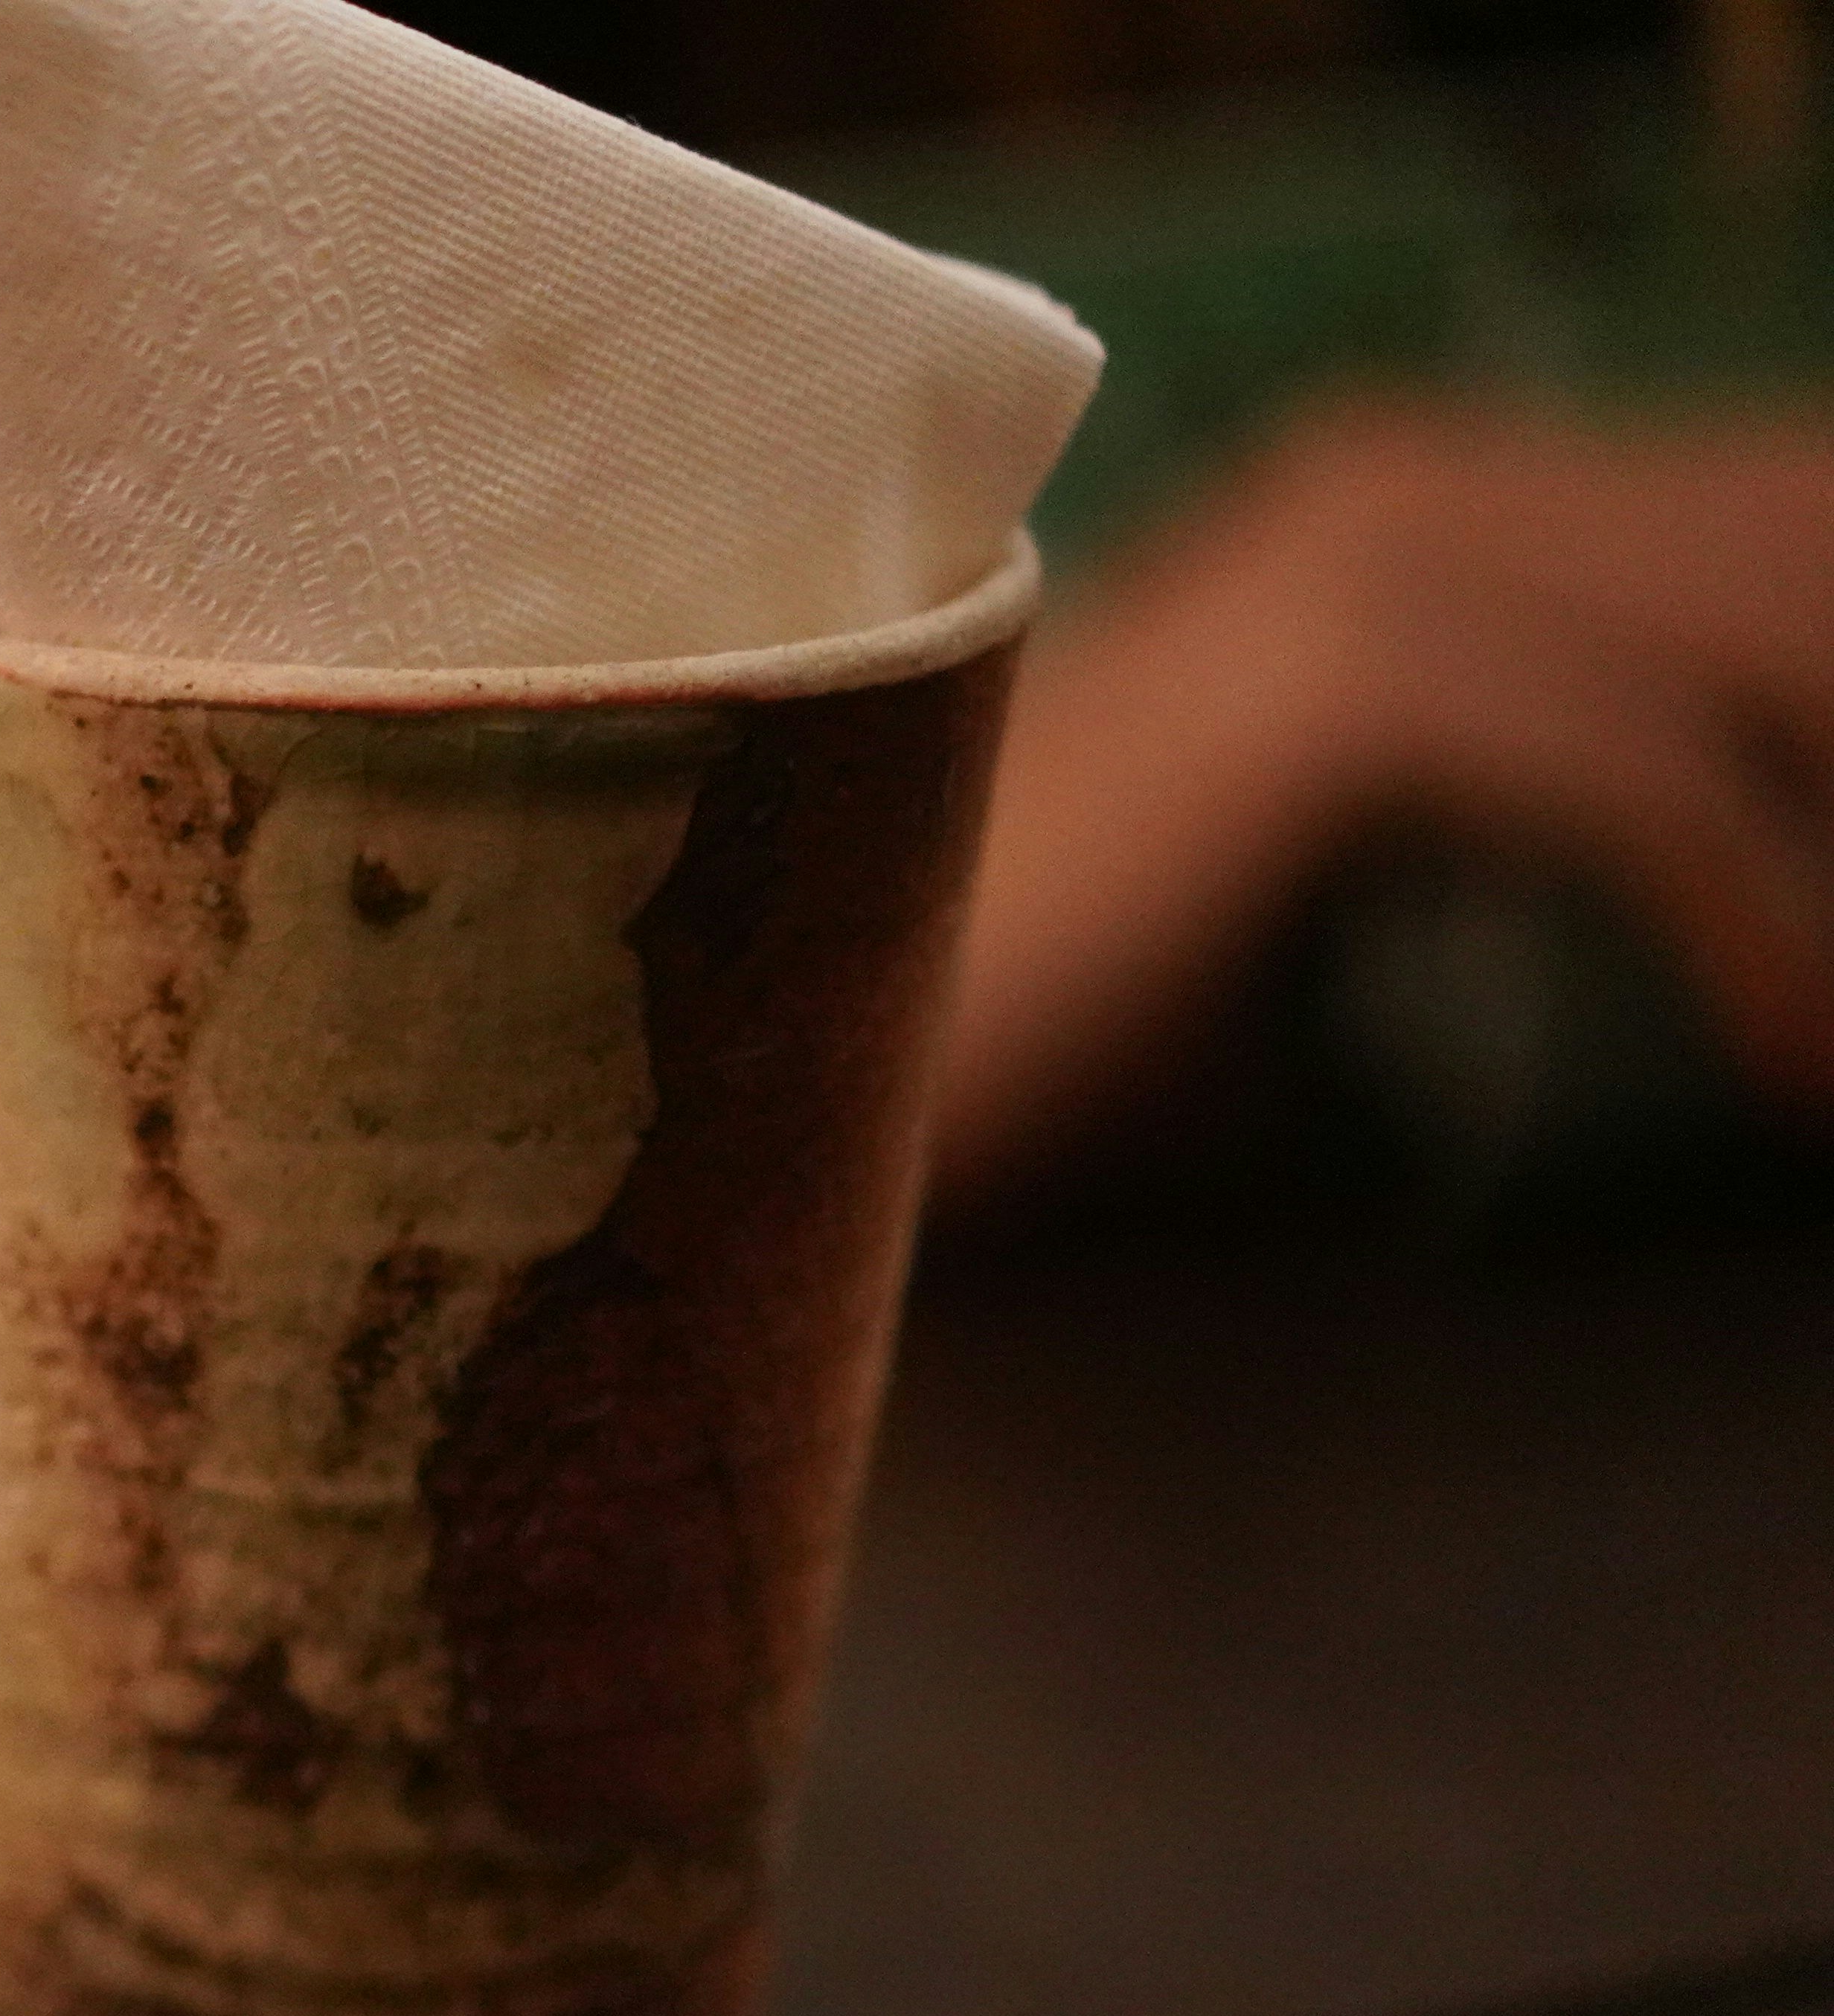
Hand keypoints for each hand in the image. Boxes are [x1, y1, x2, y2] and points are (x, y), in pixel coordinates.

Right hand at [935, 396, 1833, 1202]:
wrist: (750, 1058)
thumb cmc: (1003, 1028)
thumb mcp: (1314, 898)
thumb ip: (1497, 838)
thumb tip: (1741, 901)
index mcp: (1380, 512)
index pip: (1743, 535)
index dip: (1828, 683)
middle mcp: (1377, 493)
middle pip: (1784, 555)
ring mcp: (1351, 567)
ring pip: (1759, 650)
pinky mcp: (1342, 690)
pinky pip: (1662, 791)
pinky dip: (1772, 930)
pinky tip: (1800, 1061)